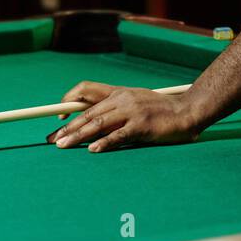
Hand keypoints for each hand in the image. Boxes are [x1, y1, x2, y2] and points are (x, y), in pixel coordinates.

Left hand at [47, 82, 206, 152]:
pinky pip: (119, 135)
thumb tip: (91, 122)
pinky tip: (93, 150)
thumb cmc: (160, 110)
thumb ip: (115, 107)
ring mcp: (133, 111)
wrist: (187, 111)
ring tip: (63, 145)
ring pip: (99, 124)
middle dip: (68, 126)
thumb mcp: (135, 101)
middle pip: (88, 112)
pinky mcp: (143, 126)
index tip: (59, 116)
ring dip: (78, 135)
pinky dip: (104, 143)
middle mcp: (123, 99)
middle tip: (53, 139)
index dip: (69, 101)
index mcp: (119, 91)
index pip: (86, 90)